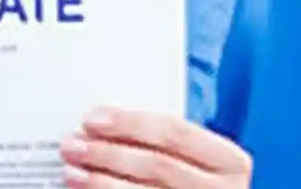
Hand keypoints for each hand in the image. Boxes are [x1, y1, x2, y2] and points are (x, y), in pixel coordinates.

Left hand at [59, 107, 251, 187]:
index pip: (175, 132)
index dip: (130, 123)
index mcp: (229, 161)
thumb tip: (100, 125)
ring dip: (101, 181)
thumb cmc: (192, 180)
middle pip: (157, 164)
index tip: (92, 118)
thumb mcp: (190, 156)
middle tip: (72, 144)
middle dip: (108, 152)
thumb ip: (158, 140)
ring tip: (71, 170)